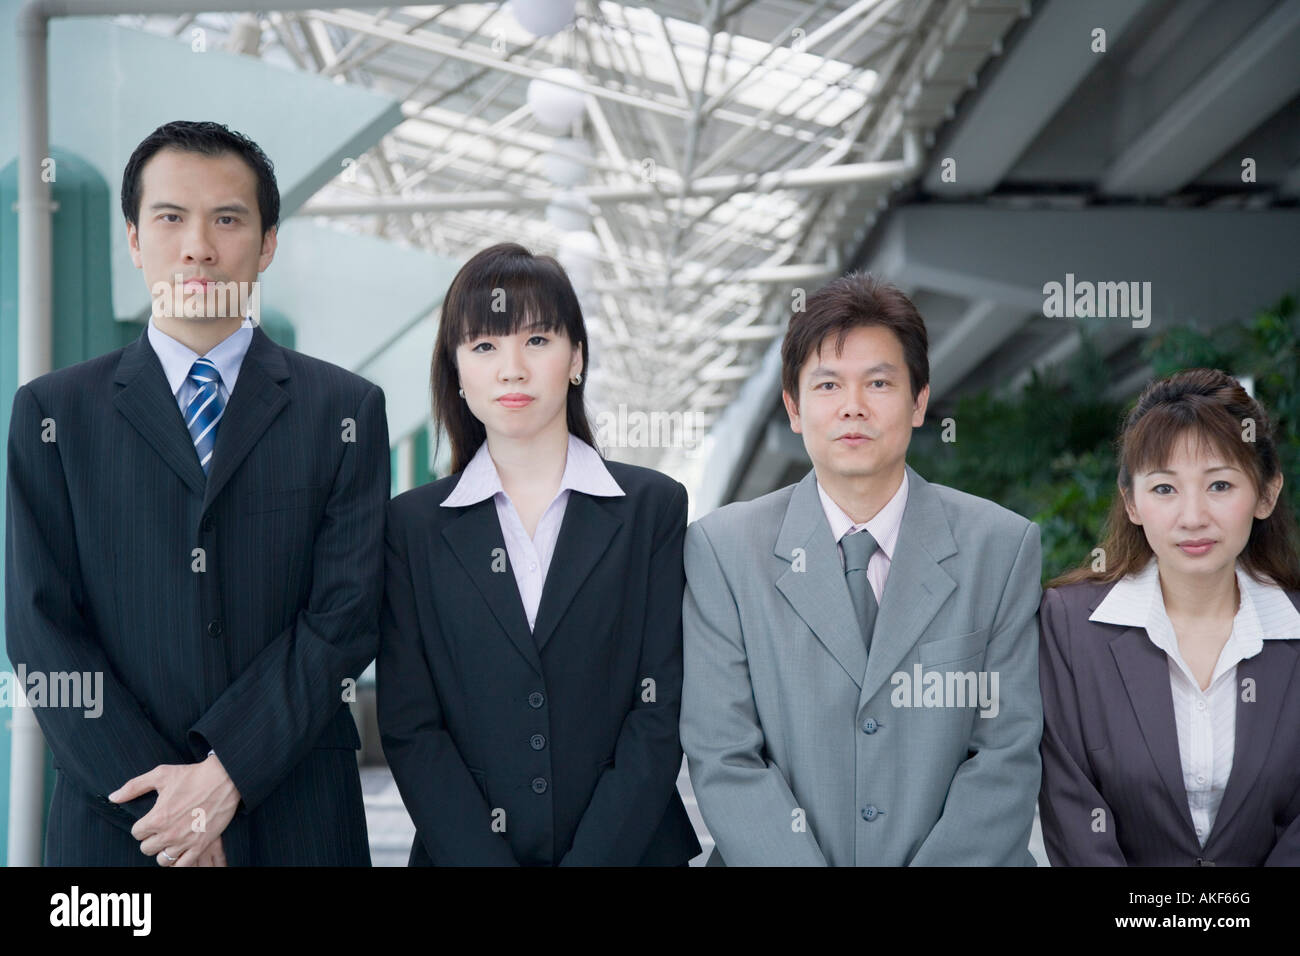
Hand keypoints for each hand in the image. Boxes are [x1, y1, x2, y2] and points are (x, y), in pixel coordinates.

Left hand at [110, 753, 240, 866]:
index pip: (136, 834)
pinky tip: (180, 851)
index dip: (142, 826)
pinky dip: (178, 862)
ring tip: (170, 839)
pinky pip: (182, 866)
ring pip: (162, 860)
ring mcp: (185, 841)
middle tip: (161, 828)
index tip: (151, 819)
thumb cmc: (192, 775)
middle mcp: (169, 833)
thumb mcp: (161, 774)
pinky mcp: (200, 845)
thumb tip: (113, 797)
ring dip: (163, 851)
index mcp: (157, 817)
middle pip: (147, 849)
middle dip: (151, 839)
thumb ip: (134, 787)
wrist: (225, 778)